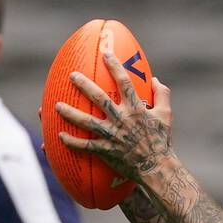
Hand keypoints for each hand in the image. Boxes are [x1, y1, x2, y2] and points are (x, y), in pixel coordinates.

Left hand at [56, 53, 172, 183]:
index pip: (124, 82)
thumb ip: (162, 94)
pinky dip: (72, 142)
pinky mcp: (106, 151)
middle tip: (72, 76)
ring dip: (70, 113)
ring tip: (56, 105)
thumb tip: (154, 79)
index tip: (105, 53)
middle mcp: (122, 119)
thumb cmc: (162, 141)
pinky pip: (86, 146)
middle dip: (84, 85)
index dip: (115, 66)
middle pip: (99, 98)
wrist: (156, 168)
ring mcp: (112, 136)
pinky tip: (59, 136)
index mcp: (136, 108)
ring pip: (87, 122)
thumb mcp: (166, 115)